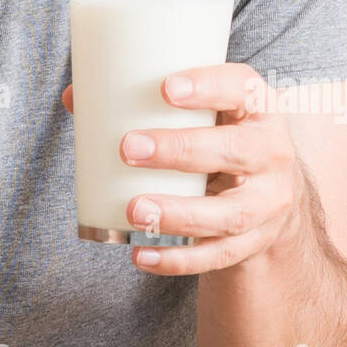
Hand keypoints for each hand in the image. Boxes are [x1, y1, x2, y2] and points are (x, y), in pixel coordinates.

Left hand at [60, 64, 306, 274]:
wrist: (269, 195)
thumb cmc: (220, 136)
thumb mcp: (204, 112)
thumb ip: (147, 100)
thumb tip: (73, 97)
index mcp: (259, 108)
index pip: (242, 88)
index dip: (208, 87)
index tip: (165, 88)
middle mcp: (272, 154)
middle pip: (234, 151)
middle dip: (179, 150)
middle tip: (128, 148)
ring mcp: (267, 203)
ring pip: (227, 213)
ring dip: (178, 212)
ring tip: (134, 210)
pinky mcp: (253, 242)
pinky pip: (216, 255)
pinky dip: (177, 259)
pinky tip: (142, 253)